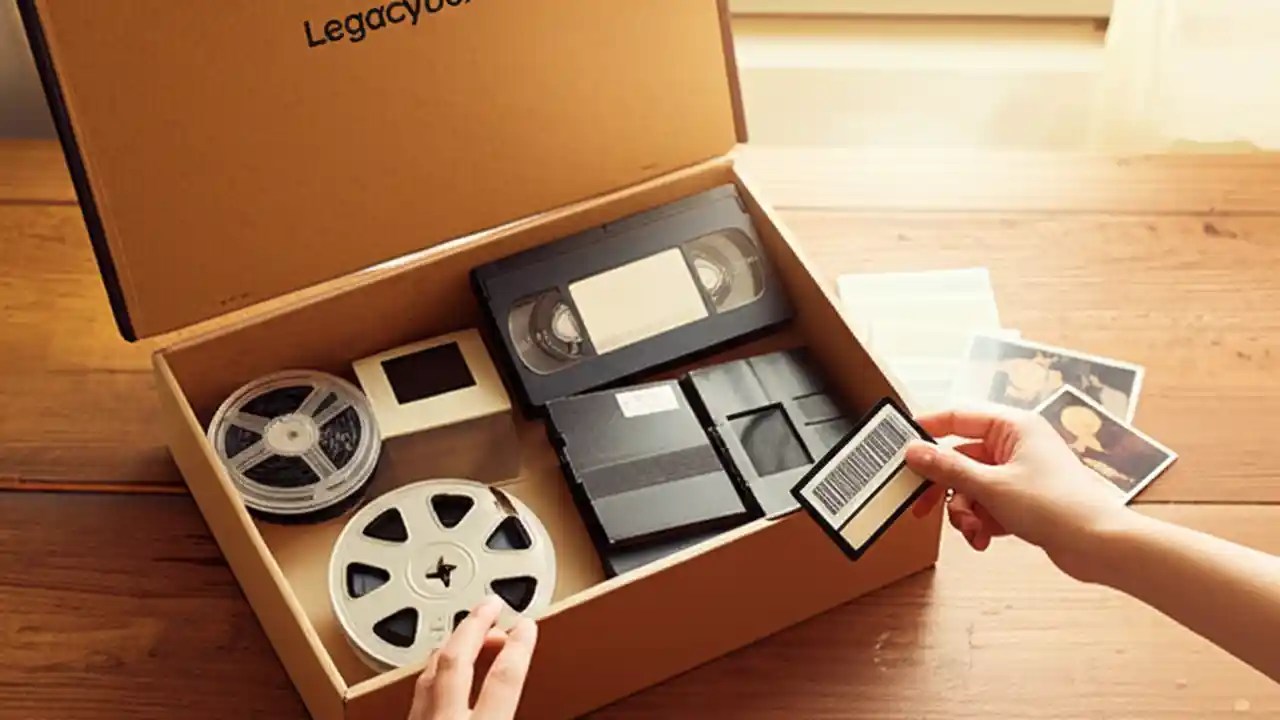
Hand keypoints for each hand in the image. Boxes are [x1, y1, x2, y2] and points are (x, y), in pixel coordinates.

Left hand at [408, 596, 537, 719]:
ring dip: (450, 646)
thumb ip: (512, 712)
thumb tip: (522, 701)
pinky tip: (437, 674)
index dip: (518, 646)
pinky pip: (416, 693)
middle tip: (490, 604)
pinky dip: (431, 674)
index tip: (526, 625)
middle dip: (474, 625)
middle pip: (455, 660)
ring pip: (428, 673)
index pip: (503, 678)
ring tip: (467, 631)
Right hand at [905, 404, 1134, 578]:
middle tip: (920, 506)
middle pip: (960, 458)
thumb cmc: (1057, 506)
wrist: (1099, 545)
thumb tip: (914, 452)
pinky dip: (981, 522)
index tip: (900, 445)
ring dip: (964, 511)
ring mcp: (1019, 472)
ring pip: (971, 486)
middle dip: (944, 488)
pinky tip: (984, 539)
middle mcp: (1016, 444)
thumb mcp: (991, 486)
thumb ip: (947, 468)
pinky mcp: (1023, 499)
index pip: (958, 417)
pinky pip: (987, 504)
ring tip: (972, 530)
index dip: (927, 429)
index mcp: (1013, 426)